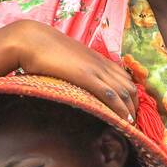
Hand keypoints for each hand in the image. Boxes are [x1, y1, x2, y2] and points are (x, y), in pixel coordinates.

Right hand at [2, 21, 137, 122]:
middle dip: (134, 107)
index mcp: (99, 60)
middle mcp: (102, 64)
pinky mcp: (86, 76)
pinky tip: (124, 121)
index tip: (129, 112)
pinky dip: (120, 109)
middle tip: (132, 124)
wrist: (32, 39)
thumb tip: (77, 83)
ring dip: (130, 112)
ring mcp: (95, 70)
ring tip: (131, 127)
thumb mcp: (69, 60)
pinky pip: (110, 94)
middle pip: (130, 88)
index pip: (126, 80)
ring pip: (124, 92)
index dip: (131, 98)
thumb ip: (79, 70)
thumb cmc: (45, 51)